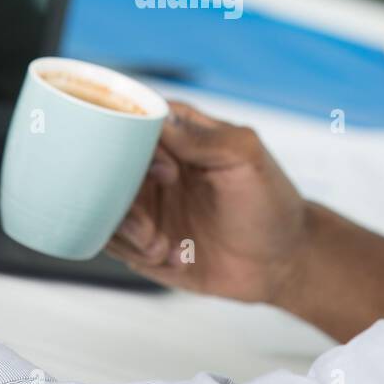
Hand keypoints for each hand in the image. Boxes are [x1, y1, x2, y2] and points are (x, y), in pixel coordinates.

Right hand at [104, 101, 311, 302]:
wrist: (281, 261)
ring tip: (162, 247)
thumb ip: (202, 137)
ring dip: (128, 233)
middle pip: (104, 168)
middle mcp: (151, 164)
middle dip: (122, 201)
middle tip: (150, 227)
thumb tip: (157, 121)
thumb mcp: (246, 157)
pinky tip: (175, 259)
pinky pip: (113, 243)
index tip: (167, 174)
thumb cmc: (269, 202)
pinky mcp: (141, 240)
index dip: (135, 147)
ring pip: (102, 207)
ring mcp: (144, 203)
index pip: (127, 122)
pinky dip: (137, 255)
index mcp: (174, 133)